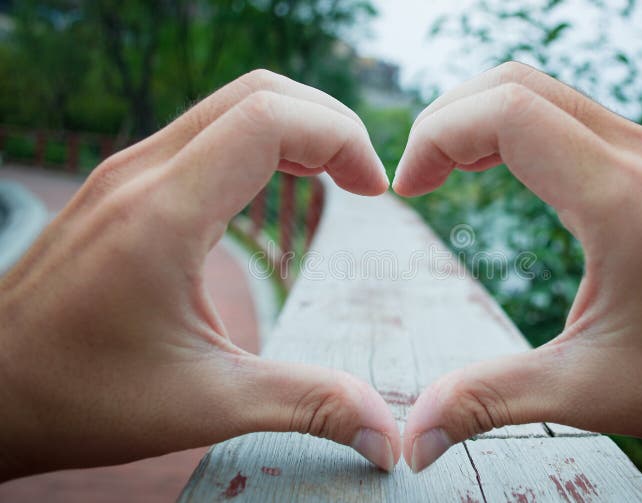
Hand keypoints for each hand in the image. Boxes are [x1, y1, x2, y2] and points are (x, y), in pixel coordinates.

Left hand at [0, 69, 397, 480]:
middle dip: (327, 123)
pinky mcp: (119, 187)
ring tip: (333, 180)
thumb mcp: (205, 403)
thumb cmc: (80, 398)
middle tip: (363, 180)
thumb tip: (385, 435)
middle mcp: (141, 174)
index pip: (270, 118)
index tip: (375, 193)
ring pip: (228, 105)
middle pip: (256, 94)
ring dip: (293, 128)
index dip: (340, 138)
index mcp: (164, 214)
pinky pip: (202, 133)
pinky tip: (276, 186)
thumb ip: (306, 404)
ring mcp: (124, 174)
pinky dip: (257, 142)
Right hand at [393, 62, 641, 471]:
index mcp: (618, 199)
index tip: (408, 192)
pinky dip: (522, 128)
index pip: (505, 113)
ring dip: (484, 118)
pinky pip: (575, 115)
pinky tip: (507, 174)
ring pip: (546, 91)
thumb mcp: (593, 391)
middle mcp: (638, 157)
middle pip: (516, 83)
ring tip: (448, 173)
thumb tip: (416, 436)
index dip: (437, 137)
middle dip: (449, 118)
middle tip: (418, 176)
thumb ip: (492, 401)